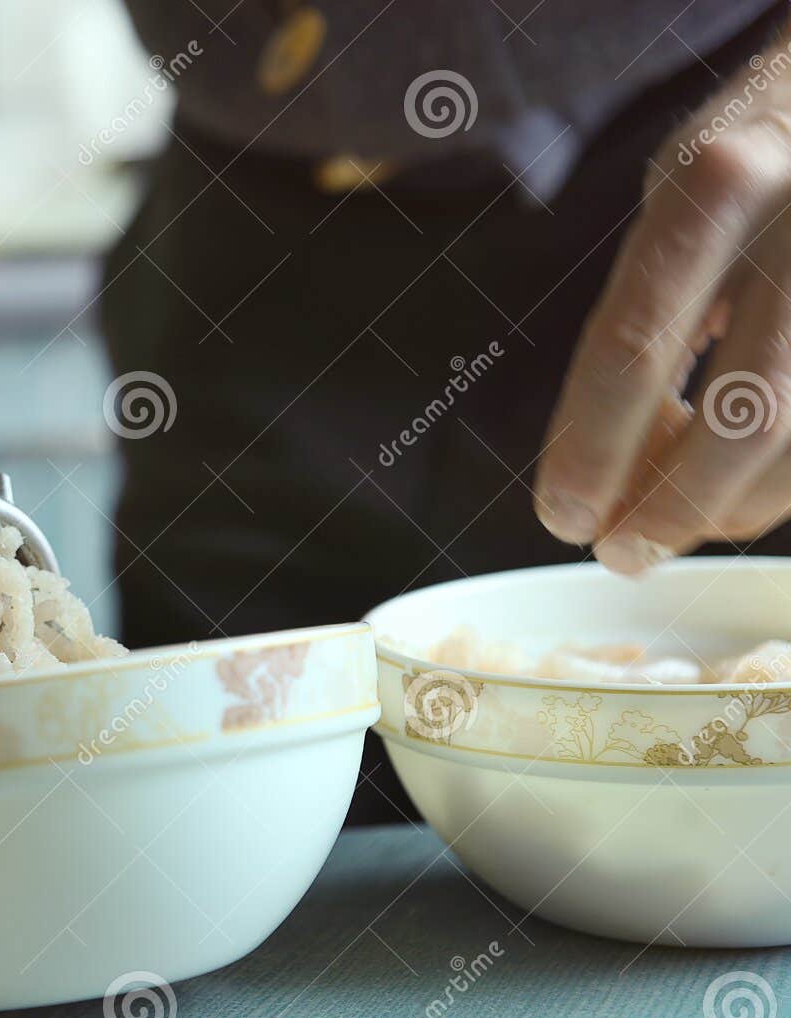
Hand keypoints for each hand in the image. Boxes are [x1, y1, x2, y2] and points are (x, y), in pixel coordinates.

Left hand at [534, 37, 790, 574]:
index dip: (593, 450)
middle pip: (747, 415)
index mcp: (721, 183)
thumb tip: (606, 464)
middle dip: (674, 508)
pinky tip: (738, 481)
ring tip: (671, 518)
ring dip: (733, 507)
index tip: (562, 517)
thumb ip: (645, 313)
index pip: (636, 346)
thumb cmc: (752, 152)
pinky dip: (780, 481)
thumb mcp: (675, 194)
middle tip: (620, 552)